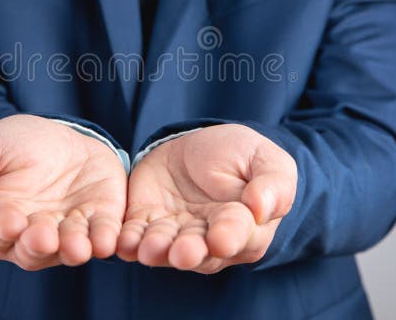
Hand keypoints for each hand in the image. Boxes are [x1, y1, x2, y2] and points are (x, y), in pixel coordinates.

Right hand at [0, 114, 126, 269]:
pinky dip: (106, 240)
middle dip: (37, 244)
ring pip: (68, 248)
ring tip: (76, 246)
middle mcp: (31, 237)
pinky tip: (108, 241)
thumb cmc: (12, 147)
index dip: (0, 228)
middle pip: (32, 250)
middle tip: (42, 236)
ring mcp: (67, 232)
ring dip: (73, 249)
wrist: (59, 135)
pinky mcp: (100, 220)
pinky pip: (103, 236)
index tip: (8, 222)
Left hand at [117, 124, 296, 273]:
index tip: (221, 239)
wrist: (200, 143)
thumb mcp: (265, 160)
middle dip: (190, 251)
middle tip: (182, 252)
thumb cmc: (242, 156)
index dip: (229, 236)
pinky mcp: (146, 221)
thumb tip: (261, 209)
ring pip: (166, 247)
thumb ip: (272, 184)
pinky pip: (136, 235)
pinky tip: (124, 243)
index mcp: (244, 225)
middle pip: (199, 249)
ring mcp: (175, 233)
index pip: (237, 233)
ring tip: (149, 249)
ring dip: (157, 250)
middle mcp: (208, 237)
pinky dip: (129, 241)